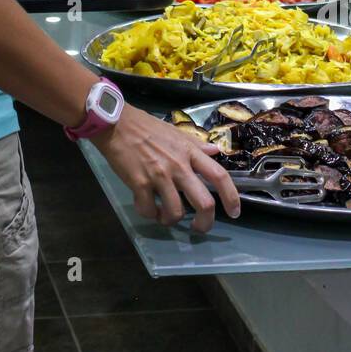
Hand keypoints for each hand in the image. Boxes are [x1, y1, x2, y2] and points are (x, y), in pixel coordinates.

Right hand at [92, 104, 239, 232]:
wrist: (115, 123)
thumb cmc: (145, 126)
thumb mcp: (175, 132)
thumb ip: (196, 145)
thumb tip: (215, 152)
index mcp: (189, 152)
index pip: (219, 176)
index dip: (231, 197)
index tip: (234, 212)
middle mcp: (178, 166)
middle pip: (204, 203)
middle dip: (206, 222)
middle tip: (200, 228)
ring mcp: (159, 176)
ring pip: (176, 213)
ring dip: (172, 220)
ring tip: (165, 215)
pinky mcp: (139, 183)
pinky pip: (149, 211)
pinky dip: (150, 214)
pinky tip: (148, 208)